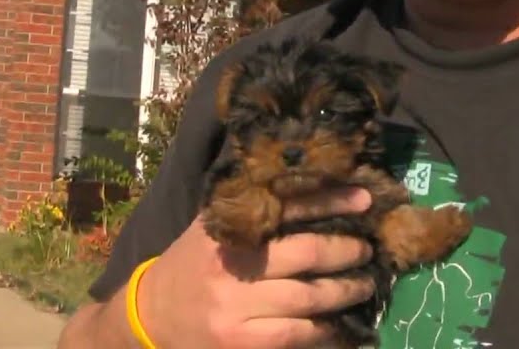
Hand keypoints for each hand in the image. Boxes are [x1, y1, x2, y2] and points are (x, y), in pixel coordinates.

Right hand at [135, 185, 374, 347]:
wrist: (150, 317)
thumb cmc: (191, 264)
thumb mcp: (212, 226)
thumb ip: (252, 207)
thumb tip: (313, 185)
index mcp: (227, 227)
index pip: (289, 206)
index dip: (331, 201)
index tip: (364, 199)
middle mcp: (231, 264)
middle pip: (306, 253)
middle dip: (346, 250)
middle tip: (367, 249)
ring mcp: (236, 307)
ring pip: (308, 298)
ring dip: (345, 290)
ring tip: (365, 284)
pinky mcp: (241, 344)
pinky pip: (297, 336)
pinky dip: (328, 333)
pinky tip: (345, 328)